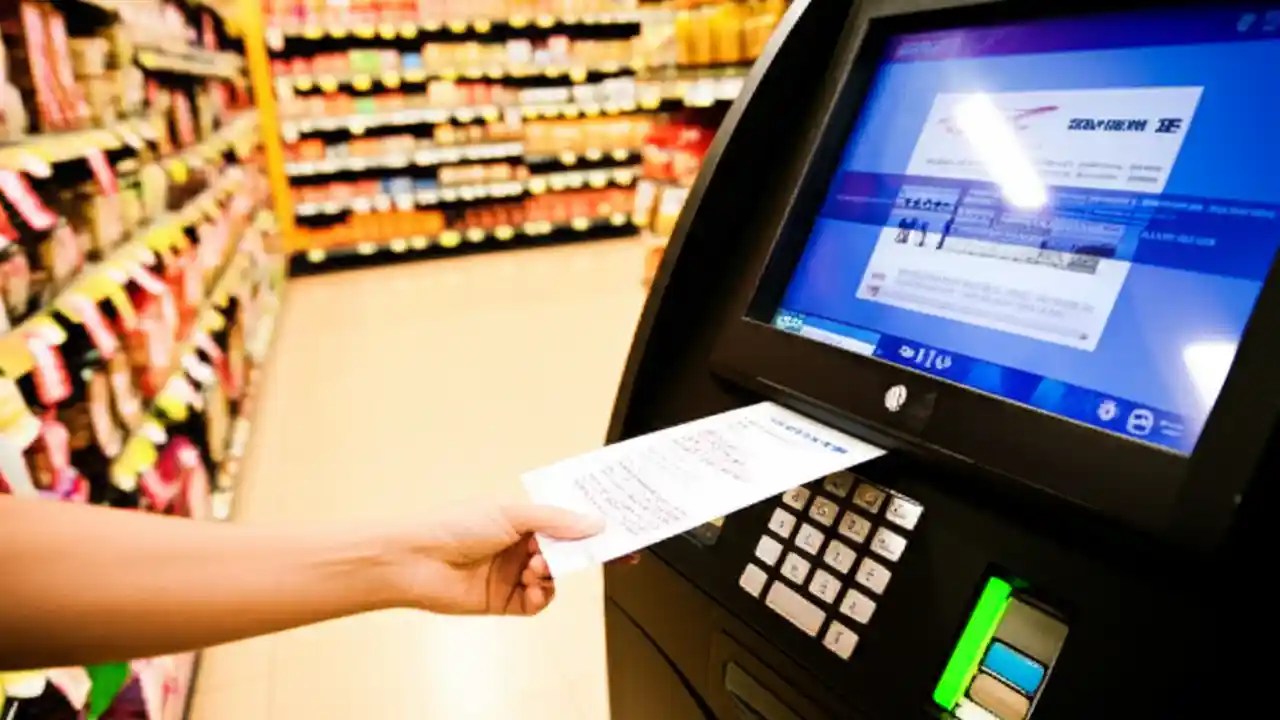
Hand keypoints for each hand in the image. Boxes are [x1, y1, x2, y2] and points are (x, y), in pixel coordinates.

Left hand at [394, 504, 602, 615]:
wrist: (417, 562)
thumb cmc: (455, 526)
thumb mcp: (511, 513)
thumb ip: (557, 521)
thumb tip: (595, 524)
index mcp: (524, 519)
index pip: (567, 521)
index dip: (593, 526)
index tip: (622, 531)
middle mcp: (521, 545)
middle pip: (566, 552)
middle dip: (580, 553)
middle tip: (598, 554)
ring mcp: (515, 573)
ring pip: (555, 578)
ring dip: (552, 574)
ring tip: (536, 568)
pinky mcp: (506, 601)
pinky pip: (538, 602)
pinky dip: (541, 596)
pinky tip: (530, 587)